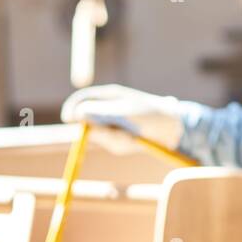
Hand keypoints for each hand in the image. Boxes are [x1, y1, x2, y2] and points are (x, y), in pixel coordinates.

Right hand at [60, 83, 190, 152]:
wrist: (173, 128)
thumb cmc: (151, 113)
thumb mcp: (127, 111)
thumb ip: (103, 112)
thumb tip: (79, 112)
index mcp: (109, 96)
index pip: (82, 99)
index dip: (72, 108)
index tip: (68, 118)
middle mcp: (108, 110)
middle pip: (88, 122)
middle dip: (100, 131)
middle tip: (119, 135)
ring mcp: (112, 125)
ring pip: (100, 136)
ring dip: (115, 139)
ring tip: (133, 136)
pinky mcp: (119, 138)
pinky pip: (112, 145)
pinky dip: (122, 145)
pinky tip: (135, 141)